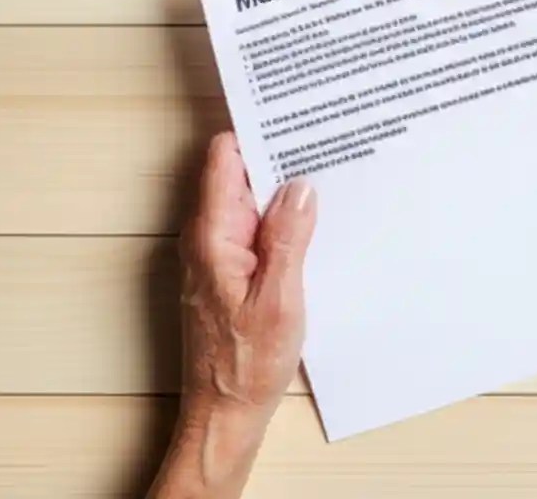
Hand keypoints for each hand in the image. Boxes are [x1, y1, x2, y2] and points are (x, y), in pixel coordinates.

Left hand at [149, 132, 316, 498]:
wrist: (225, 413)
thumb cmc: (247, 365)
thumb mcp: (279, 298)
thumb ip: (287, 238)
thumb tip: (300, 186)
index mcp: (212, 236)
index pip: (224, 159)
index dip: (258, 134)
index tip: (296, 123)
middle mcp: (207, 239)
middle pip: (238, 175)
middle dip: (279, 159)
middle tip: (327, 147)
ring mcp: (216, 255)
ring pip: (249, 202)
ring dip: (283, 192)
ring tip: (329, 182)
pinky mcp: (229, 272)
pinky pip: (254, 230)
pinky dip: (281, 221)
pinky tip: (313, 226)